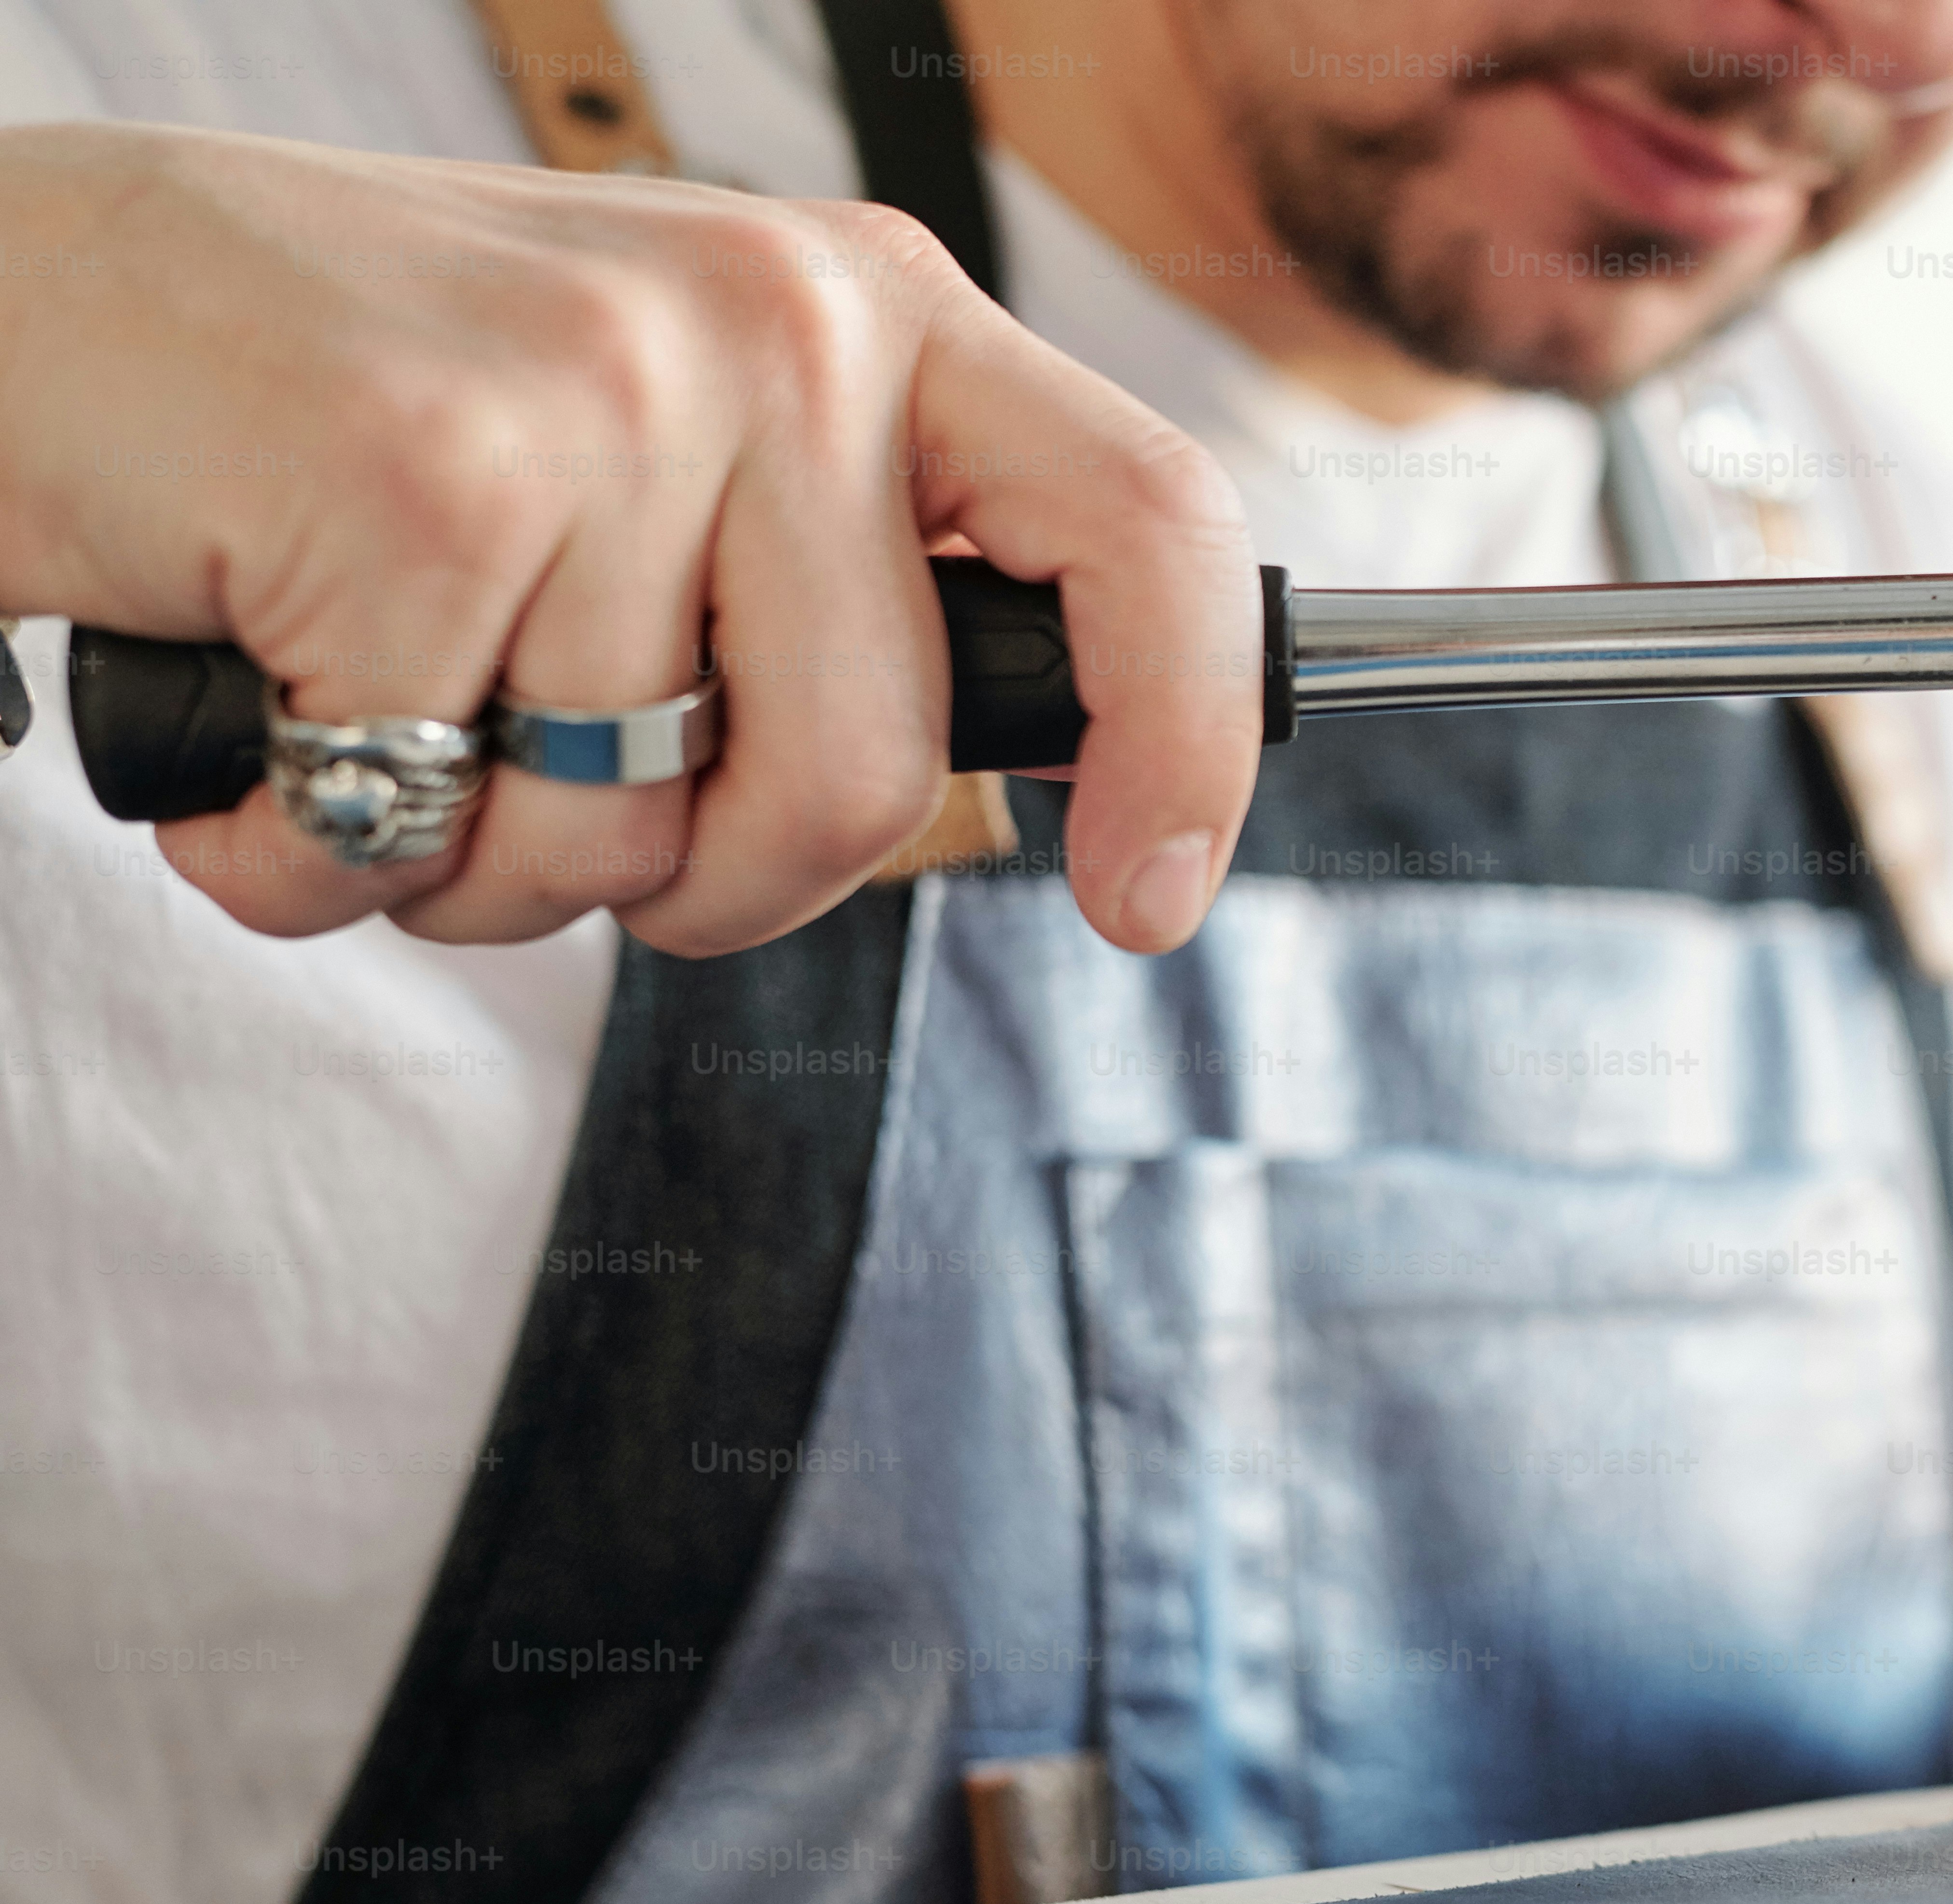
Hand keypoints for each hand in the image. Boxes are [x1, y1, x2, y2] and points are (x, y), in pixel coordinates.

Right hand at [0, 124, 1258, 953]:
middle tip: (544, 783)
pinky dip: (304, 850)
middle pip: (870, 780)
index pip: (1147, 528)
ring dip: (477, 860)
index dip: (1187, 740)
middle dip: (709, 879)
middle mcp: (769, 325)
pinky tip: (253, 699)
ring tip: (373, 703)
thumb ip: (852, 594)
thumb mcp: (676, 465)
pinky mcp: (423, 490)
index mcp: (868, 313)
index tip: (1151, 898)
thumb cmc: (366, 430)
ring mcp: (600, 397)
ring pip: (634, 838)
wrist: (33, 307)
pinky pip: (419, 831)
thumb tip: (1056, 782)